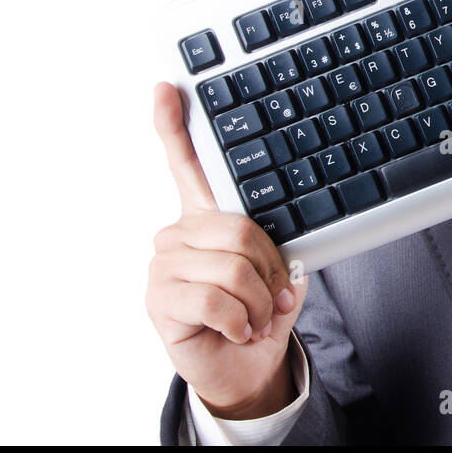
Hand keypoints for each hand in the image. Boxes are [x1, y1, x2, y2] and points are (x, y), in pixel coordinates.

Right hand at [145, 83, 307, 418]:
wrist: (245, 364)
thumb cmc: (259, 312)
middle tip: (274, 296)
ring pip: (233, 268)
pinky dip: (243, 321)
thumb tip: (292, 265)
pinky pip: (216, 301)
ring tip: (256, 316)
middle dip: (270, 269)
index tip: (167, 88)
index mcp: (207, 217)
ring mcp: (165, 264)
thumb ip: (280, 253)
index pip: (187, 164)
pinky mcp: (159, 298)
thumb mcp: (279, 274)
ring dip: (260, 302)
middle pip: (240, 229)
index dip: (174, 124)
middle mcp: (179, 234)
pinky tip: (238, 329)